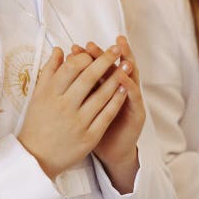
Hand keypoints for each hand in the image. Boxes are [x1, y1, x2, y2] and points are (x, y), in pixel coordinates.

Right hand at [18, 45, 126, 178]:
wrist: (37, 157)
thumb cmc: (37, 123)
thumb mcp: (37, 96)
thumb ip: (49, 71)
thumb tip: (60, 50)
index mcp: (49, 94)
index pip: (70, 68)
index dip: (85, 57)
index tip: (94, 50)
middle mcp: (63, 107)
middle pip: (88, 78)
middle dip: (105, 61)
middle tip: (117, 49)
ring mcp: (77, 122)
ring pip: (100, 95)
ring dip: (116, 78)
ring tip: (126, 66)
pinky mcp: (88, 137)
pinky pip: (106, 115)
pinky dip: (116, 100)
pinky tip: (124, 89)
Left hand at [71, 37, 144, 193]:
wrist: (111, 153)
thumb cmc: (94, 131)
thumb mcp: (83, 108)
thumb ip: (76, 89)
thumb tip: (60, 70)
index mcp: (104, 87)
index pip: (96, 66)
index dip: (86, 57)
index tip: (75, 48)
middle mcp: (120, 89)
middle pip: (112, 66)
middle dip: (102, 54)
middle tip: (92, 45)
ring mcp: (131, 99)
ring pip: (130, 75)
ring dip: (124, 62)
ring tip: (117, 51)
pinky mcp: (138, 112)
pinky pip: (134, 96)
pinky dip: (129, 85)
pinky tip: (122, 76)